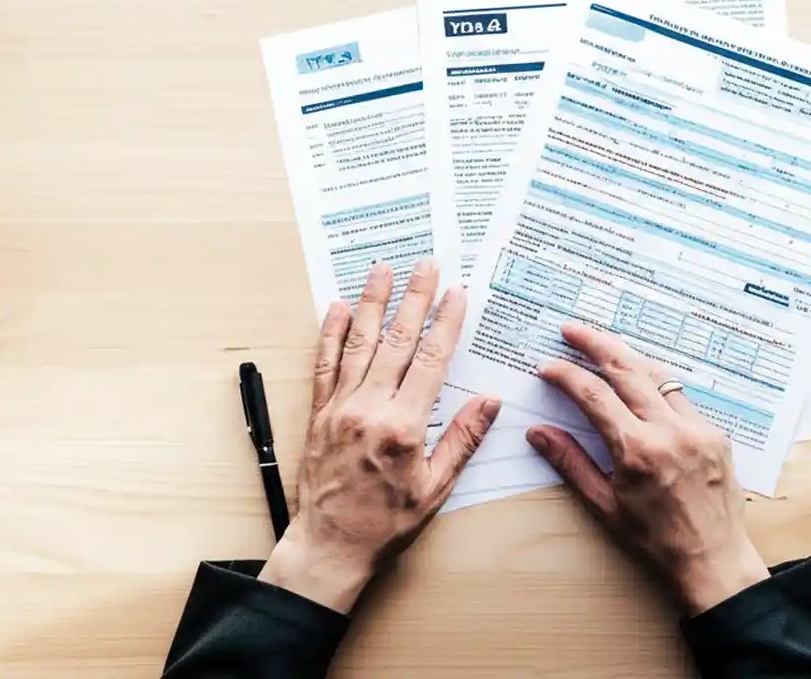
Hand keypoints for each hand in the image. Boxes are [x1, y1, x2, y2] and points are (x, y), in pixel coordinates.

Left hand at [259, 259, 500, 612]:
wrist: (329, 545)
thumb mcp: (436, 488)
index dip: (446, 323)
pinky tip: (338, 308)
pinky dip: (331, 334)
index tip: (457, 294)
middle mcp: (369, 408)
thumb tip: (491, 403)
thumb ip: (463, 440)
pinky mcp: (318, 413)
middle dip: (414, 298)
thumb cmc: (385, 523)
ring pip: (359, 343)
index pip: (431, 360)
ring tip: (382, 269)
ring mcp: (340, 407)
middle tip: (426, 264)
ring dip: (372, 302)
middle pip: (396, 341)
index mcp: (404, 426)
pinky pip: (325, 364)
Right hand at [526, 323, 768, 615]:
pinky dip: (657, 383)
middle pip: (627, 369)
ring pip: (658, 375)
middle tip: (572, 330)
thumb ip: (570, 463)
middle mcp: (669, 432)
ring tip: (604, 347)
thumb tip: (538, 433)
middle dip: (596, 343)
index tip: (548, 367)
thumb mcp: (604, 505)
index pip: (594, 395)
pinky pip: (682, 396)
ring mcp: (697, 429)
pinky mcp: (715, 433)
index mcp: (637, 451)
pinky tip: (642, 382)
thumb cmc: (655, 540)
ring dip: (628, 357)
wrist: (712, 559)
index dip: (567, 375)